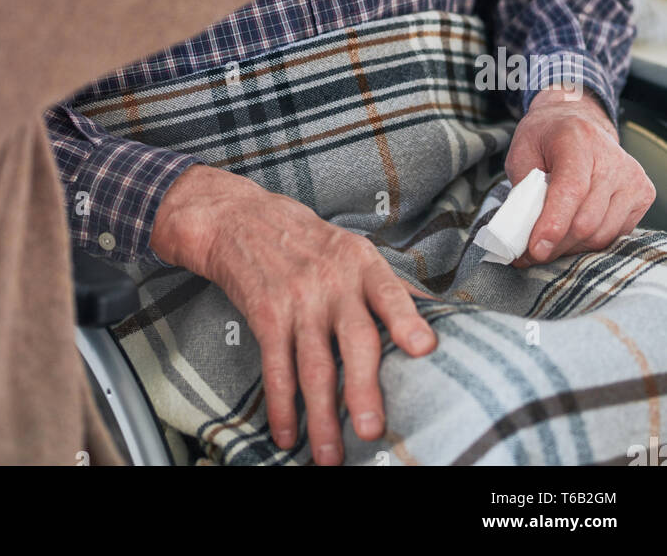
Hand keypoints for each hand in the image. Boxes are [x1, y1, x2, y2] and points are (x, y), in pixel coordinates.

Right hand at [151, 164, 436, 465]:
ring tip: (331, 455)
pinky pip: (276, 367)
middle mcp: (331, 282)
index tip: (424, 347)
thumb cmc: (306, 240)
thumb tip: (436, 316)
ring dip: (322, 416)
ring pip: (313, 366)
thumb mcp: (351, 247)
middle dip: (363, 387)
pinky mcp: (266, 315)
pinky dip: (281, 405)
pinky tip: (286, 434)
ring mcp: (297, 300)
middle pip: (353, 339)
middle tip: (371, 428)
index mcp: (361, 263)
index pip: (389, 292)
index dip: (407, 319)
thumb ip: (388, 285)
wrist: (238, 219)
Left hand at [505, 87, 655, 264]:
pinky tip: (570, 232)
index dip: (553, 223)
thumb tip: (524, 234)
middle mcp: (611, 157)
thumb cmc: (545, 140)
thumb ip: (524, 192)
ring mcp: (631, 176)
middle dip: (555, 244)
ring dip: (570, 247)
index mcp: (577, 139)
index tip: (535, 249)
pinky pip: (614, 234)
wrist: (575, 123)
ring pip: (601, 234)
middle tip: (529, 253)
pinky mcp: (642, 193)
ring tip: (548, 243)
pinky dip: (588, 242)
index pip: (571, 189)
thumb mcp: (521, 155)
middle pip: (587, 220)